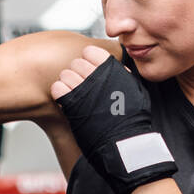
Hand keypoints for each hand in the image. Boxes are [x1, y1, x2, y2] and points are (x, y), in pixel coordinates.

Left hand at [50, 45, 177, 193]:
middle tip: (83, 87)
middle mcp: (96, 75)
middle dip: (78, 73)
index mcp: (111, 68)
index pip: (90, 51)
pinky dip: (60, 94)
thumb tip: (117, 67)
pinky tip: (68, 102)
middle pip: (76, 63)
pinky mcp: (71, 104)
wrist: (123, 142)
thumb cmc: (132, 119)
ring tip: (75, 95)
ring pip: (65, 74)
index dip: (89, 61)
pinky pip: (57, 88)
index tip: (91, 72)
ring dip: (68, 83)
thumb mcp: (136, 90)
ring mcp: (82, 88)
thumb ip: (123, 75)